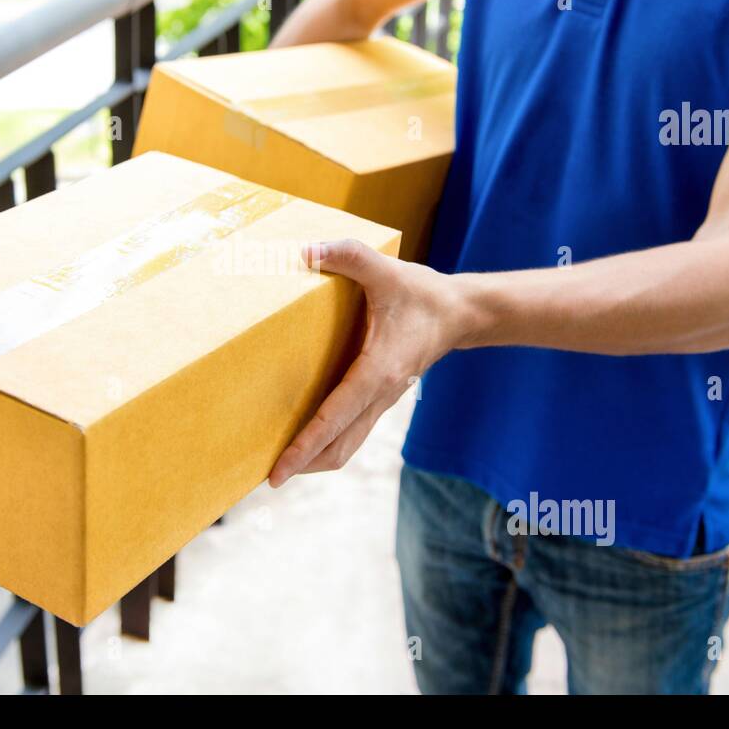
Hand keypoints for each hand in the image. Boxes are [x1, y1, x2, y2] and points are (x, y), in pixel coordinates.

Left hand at [269, 239, 465, 486]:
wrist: (461, 314)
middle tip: (267, 476)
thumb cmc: (422, 294)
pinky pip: (352, 433)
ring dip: (315, 459)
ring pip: (346, 446)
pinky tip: (306, 439)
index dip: (303, 446)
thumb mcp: (385, 269)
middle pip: (338, 447)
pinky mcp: (382, 399)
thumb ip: (346, 255)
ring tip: (280, 466)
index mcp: (378, 372)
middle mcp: (380, 396)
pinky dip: (328, 443)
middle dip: (303, 465)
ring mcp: (383, 402)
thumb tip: (304, 252)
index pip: (333, 418)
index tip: (278, 471)